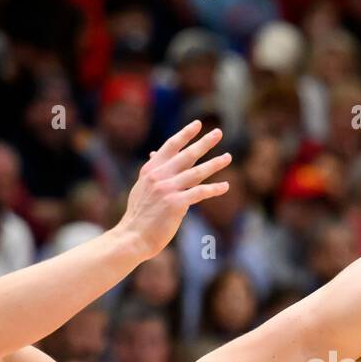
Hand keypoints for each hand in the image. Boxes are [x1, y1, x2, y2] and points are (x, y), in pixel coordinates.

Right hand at [114, 120, 231, 260]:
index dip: (184, 134)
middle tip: (218, 132)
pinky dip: (214, 189)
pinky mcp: (176, 204)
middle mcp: (159, 176)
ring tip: (228, 157)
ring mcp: (167, 189)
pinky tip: (225, 187)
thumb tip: (154, 154)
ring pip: (196, 172)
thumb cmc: (138, 216)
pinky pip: (199, 193)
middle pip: (186, 155)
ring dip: (214, 164)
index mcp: (150, 170)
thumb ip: (151, 172)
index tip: (197, 124)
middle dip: (204, 143)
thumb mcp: (141, 188)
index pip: (170, 146)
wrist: (132, 237)